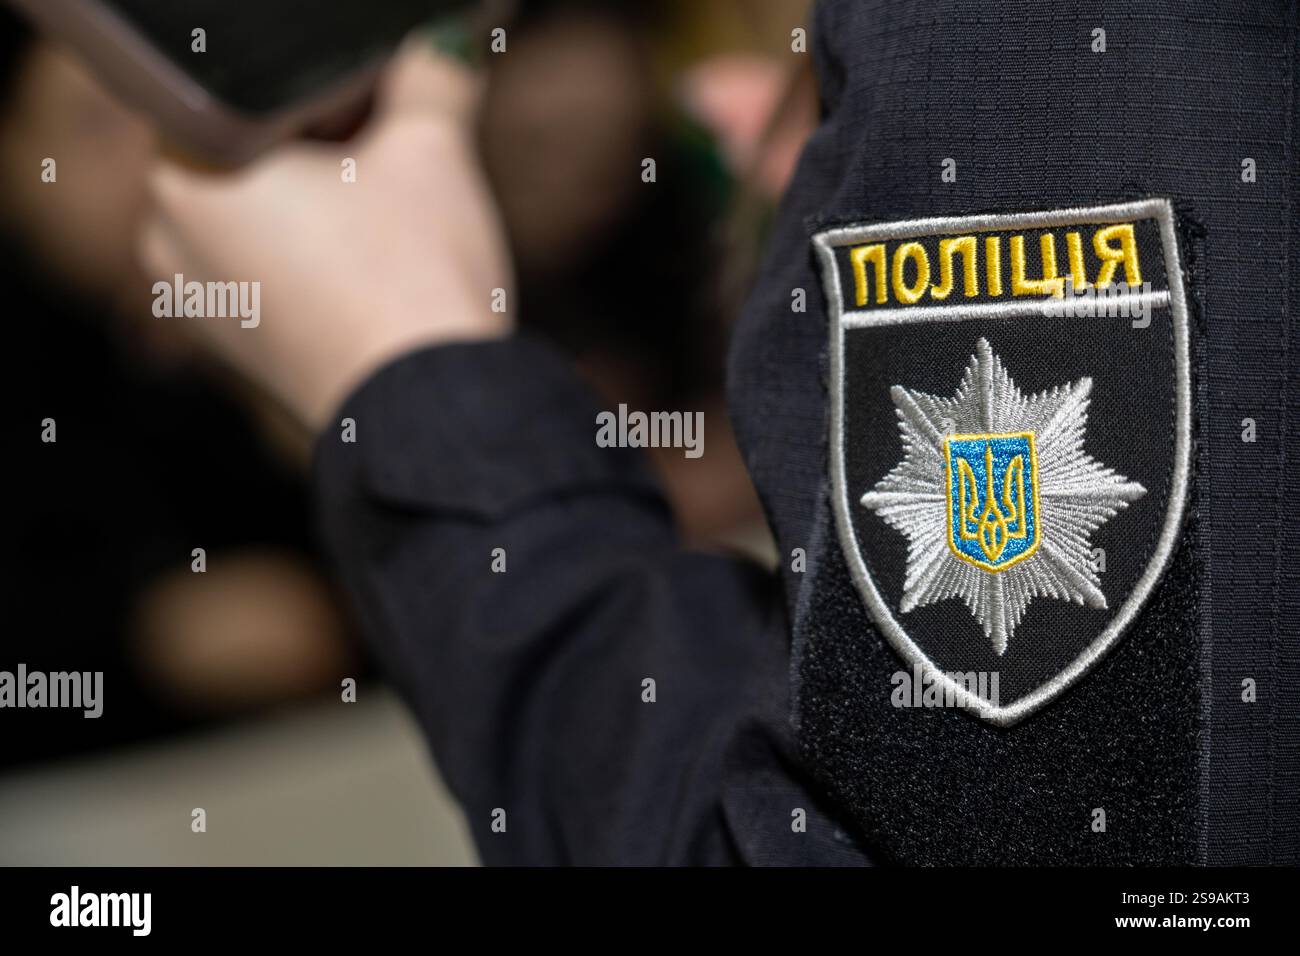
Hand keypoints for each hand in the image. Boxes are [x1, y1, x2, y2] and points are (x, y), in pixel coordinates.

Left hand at [137, 40, 512, 430]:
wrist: (434, 414)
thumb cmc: (414, 278)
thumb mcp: (433, 151)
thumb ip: (434, 74)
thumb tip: (444, 45)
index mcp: (187, 170)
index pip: (252, 85)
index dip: (330, 82)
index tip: (389, 93)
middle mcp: (170, 238)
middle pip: (256, 149)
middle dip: (331, 138)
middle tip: (401, 146)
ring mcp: (202, 303)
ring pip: (265, 213)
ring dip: (328, 198)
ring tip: (397, 212)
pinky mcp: (242, 350)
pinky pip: (272, 272)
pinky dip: (320, 254)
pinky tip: (381, 264)